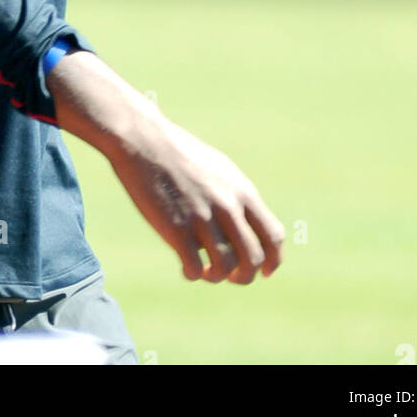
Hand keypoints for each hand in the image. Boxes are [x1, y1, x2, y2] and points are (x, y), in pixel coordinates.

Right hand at [48, 50, 283, 283]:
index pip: (273, 237)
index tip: (263, 272)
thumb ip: (235, 196)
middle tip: (229, 275)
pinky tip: (185, 267)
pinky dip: (193, 274)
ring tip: (204, 271)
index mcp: (242, 191)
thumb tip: (244, 223)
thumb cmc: (179, 153)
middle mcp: (227, 206)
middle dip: (244, 276)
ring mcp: (202, 217)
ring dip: (216, 277)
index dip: (272, 261)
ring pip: (225, 268)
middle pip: (252, 259)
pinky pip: (194, 268)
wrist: (143, 139)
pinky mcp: (175, 227)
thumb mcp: (218, 169)